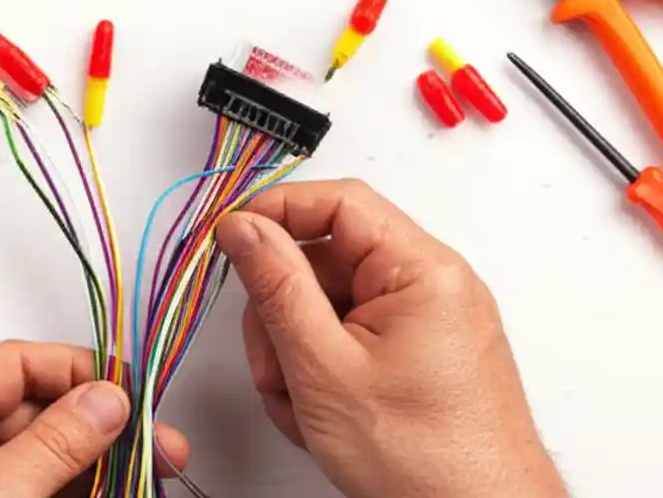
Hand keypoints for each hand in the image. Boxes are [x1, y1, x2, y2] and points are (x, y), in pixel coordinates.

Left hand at [0, 340, 189, 497]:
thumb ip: (56, 443)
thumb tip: (107, 400)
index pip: (18, 365)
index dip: (83, 373)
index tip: (135, 394)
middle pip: (34, 414)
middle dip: (100, 431)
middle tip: (158, 449)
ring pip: (35, 461)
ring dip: (92, 471)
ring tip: (145, 481)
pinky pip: (22, 494)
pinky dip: (66, 494)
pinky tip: (109, 493)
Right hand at [215, 180, 565, 497]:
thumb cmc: (428, 460)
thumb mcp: (325, 368)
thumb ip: (277, 287)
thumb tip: (244, 228)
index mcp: (423, 270)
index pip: (338, 202)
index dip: (275, 211)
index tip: (230, 238)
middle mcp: (432, 286)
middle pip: (326, 258)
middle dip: (282, 309)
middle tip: (270, 360)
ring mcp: (426, 323)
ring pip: (330, 304)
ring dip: (296, 349)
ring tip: (300, 403)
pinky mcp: (418, 355)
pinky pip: (350, 338)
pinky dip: (322, 370)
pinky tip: (320, 412)